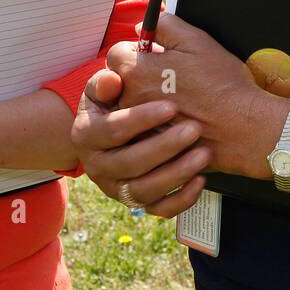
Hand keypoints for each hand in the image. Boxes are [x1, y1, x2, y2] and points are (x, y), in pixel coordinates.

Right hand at [71, 67, 210, 217]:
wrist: (117, 129)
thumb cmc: (116, 100)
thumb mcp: (106, 86)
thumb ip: (107, 80)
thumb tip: (111, 80)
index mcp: (85, 135)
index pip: (112, 130)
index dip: (142, 118)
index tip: (171, 107)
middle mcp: (96, 167)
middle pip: (129, 163)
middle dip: (164, 147)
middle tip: (194, 130)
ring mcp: (116, 189)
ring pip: (144, 190)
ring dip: (176, 174)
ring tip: (204, 154)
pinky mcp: (136, 203)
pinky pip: (159, 210)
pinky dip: (181, 199)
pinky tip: (200, 180)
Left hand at [107, 13, 282, 177]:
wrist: (242, 127)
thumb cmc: (222, 84)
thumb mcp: (196, 41)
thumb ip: (164, 26)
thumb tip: (143, 27)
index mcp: (137, 71)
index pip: (116, 54)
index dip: (135, 51)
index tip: (153, 55)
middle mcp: (131, 100)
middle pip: (119, 81)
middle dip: (136, 76)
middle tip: (166, 78)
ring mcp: (139, 126)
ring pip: (130, 107)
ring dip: (143, 101)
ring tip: (174, 101)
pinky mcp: (151, 146)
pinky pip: (142, 132)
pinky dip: (153, 126)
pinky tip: (176, 122)